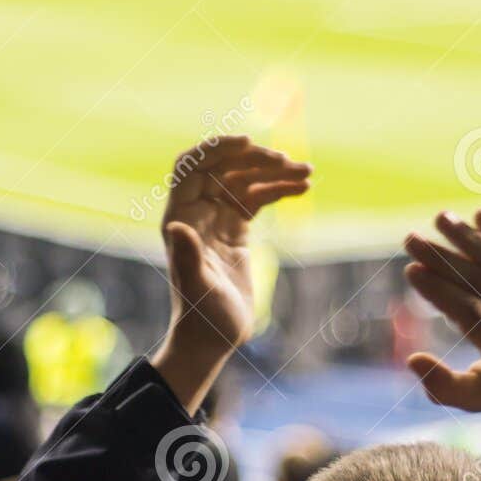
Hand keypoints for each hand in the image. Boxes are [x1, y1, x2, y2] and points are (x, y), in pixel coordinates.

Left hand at [151, 135, 309, 410]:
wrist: (213, 339)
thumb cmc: (203, 317)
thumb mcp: (198, 288)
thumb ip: (187, 256)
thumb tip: (175, 227)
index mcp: (181, 218)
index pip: (192, 167)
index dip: (216, 149)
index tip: (249, 142)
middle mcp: (197, 212)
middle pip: (224, 168)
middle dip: (256, 160)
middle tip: (289, 163)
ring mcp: (217, 219)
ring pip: (245, 180)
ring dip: (274, 172)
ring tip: (306, 173)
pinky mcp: (235, 230)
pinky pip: (257, 198)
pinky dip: (278, 190)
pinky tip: (302, 188)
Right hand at [403, 208, 480, 444]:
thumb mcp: (480, 399)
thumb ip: (443, 386)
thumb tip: (411, 360)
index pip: (471, 316)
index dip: (441, 293)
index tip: (412, 271)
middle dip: (444, 259)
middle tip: (410, 239)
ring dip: (471, 238)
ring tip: (440, 218)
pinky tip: (480, 215)